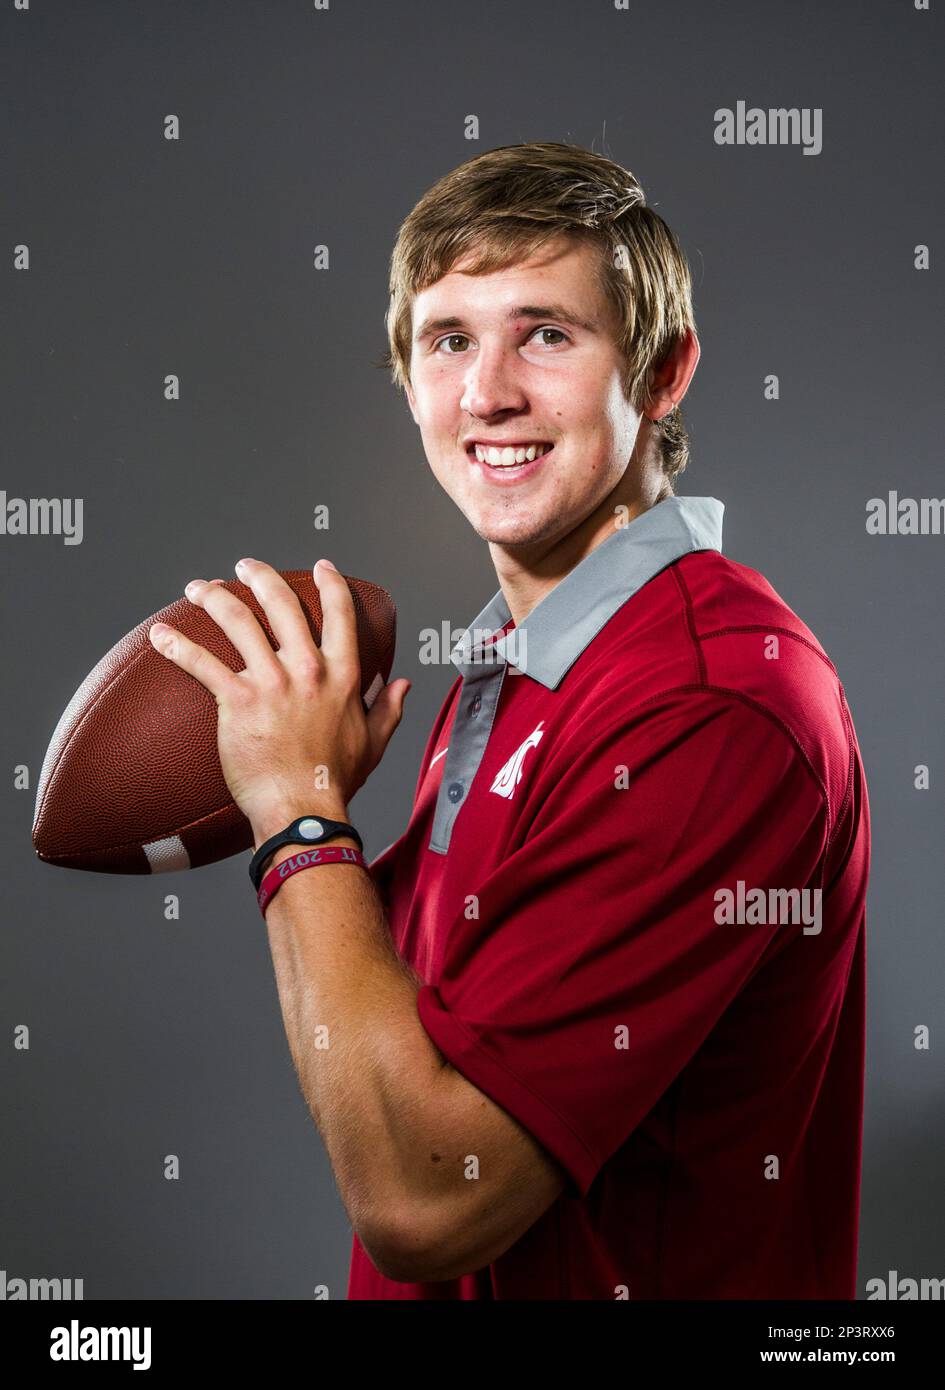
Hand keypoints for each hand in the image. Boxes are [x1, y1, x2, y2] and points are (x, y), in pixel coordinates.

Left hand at [147, 558, 409, 841]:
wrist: (303, 808)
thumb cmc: (335, 781)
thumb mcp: (374, 741)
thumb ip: (388, 708)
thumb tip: (402, 685)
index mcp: (342, 676)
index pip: (340, 615)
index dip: (331, 585)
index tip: (322, 567)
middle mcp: (307, 670)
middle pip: (282, 605)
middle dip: (261, 577)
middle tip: (245, 567)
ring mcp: (271, 683)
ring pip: (238, 622)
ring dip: (215, 598)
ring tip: (199, 588)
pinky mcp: (238, 701)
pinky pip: (202, 664)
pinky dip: (177, 646)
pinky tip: (161, 635)